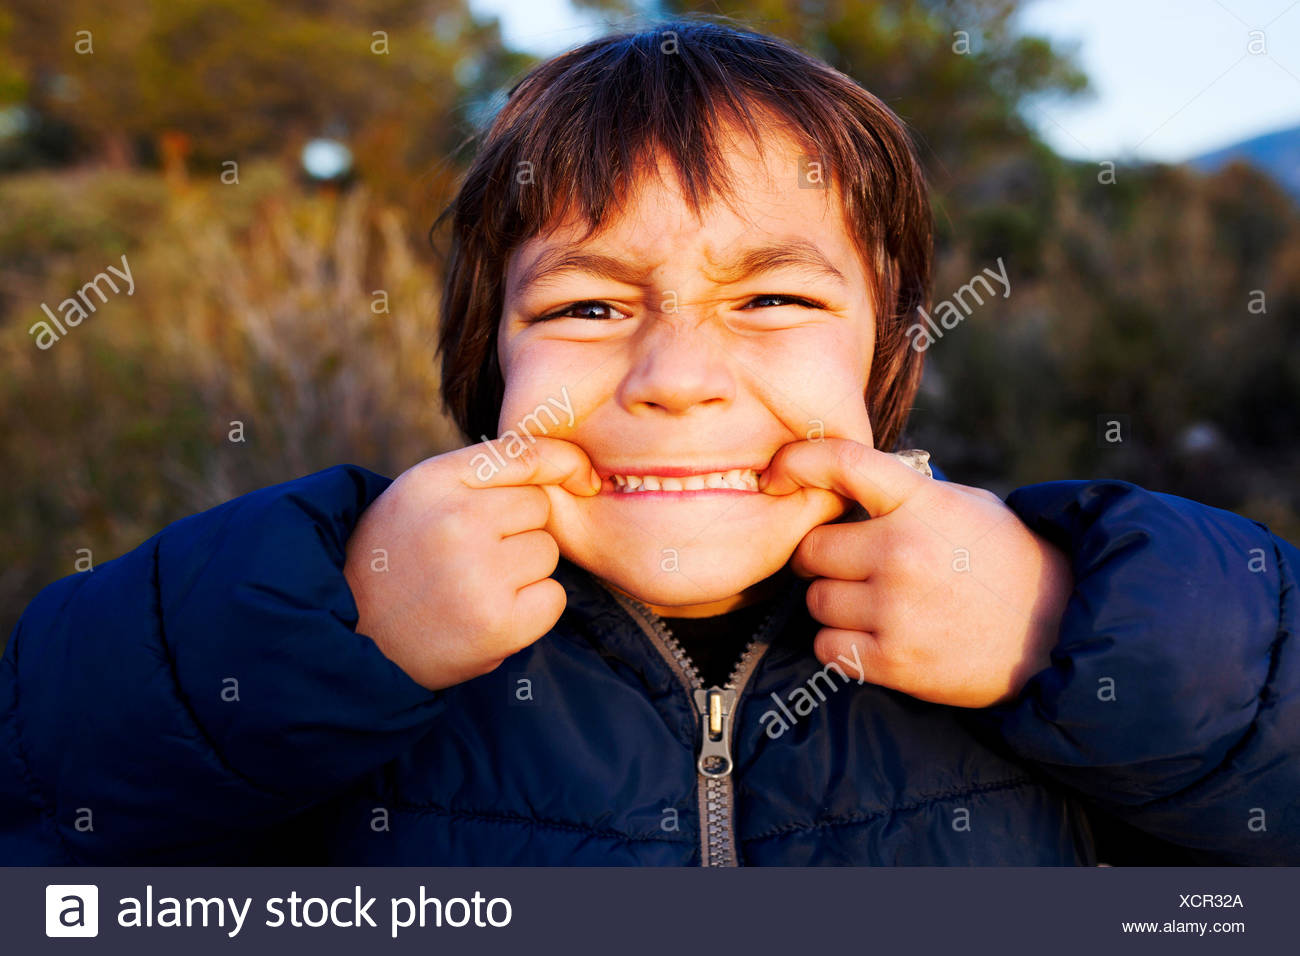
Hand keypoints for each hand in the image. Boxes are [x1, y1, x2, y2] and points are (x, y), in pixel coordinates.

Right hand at [344, 436, 599, 689]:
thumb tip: (579, 468)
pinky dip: (532, 609)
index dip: (565, 462)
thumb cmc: (401, 555)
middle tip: (475, 555)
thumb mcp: (424, 494)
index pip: (524, 454)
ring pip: (547, 552)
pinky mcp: (497, 623)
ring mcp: (478, 574)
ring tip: (476, 586)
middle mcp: (456, 521)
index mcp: (434, 481)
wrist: (352, 635)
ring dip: (525, 571)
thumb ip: (487, 471)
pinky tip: (492, 614)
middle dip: (521, 529)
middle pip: (540, 507)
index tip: (584, 476)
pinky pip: (553, 598)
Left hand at [759, 438, 1072, 707]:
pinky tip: (873, 636)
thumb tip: (832, 481)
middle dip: (822, 557)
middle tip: (851, 566)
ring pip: (815, 600)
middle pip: (811, 548)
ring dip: (833, 602)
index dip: (797, 463)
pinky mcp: (895, 660)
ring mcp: (897, 608)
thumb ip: (902, 493)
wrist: (1059, 631)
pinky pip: (827, 646)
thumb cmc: (1003, 560)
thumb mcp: (962, 505)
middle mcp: (903, 551)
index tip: (774, 475)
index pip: (843, 464)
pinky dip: (840, 644)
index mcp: (922, 502)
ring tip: (875, 604)